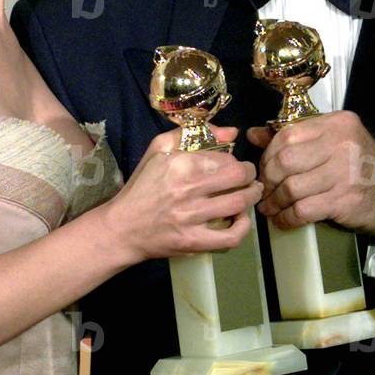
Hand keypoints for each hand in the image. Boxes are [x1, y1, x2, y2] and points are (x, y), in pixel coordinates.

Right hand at [105, 127, 262, 262]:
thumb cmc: (142, 187)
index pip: (226, 158)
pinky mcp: (193, 241)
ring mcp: (191, 217)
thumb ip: (192, 133)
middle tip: (249, 178)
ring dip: (252, 197)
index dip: (235, 161)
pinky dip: (243, 228)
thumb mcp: (159, 149)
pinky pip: (231, 237)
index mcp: (180, 163)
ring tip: (251, 194)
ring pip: (239, 203)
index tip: (233, 166)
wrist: (122, 227)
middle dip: (251, 175)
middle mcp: (187, 188)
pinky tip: (241, 220)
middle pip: (238, 177)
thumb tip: (232, 132)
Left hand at [248, 111, 374, 239]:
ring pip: (291, 187)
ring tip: (270, 207)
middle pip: (285, 161)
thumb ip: (295, 137)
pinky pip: (303, 210)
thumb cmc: (359, 167)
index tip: (265, 169)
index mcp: (336, 124)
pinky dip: (287, 218)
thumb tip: (253, 135)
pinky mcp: (344, 200)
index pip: (288, 135)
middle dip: (269, 179)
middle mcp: (341, 144)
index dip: (269, 155)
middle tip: (265, 190)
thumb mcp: (331, 143)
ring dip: (275, 202)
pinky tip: (283, 220)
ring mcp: (345, 173)